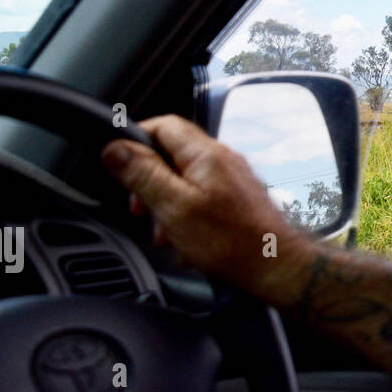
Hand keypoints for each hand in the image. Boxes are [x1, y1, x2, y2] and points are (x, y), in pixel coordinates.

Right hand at [100, 115, 316, 300]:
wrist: (275, 265)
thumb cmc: (232, 241)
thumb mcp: (174, 207)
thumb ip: (143, 175)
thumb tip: (115, 149)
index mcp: (206, 154)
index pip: (163, 125)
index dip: (135, 140)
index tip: (119, 165)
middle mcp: (222, 159)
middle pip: (170, 156)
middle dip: (149, 183)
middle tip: (141, 210)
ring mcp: (232, 179)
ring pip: (184, 182)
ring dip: (166, 207)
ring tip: (166, 234)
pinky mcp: (237, 199)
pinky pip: (201, 199)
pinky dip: (187, 217)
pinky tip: (187, 243)